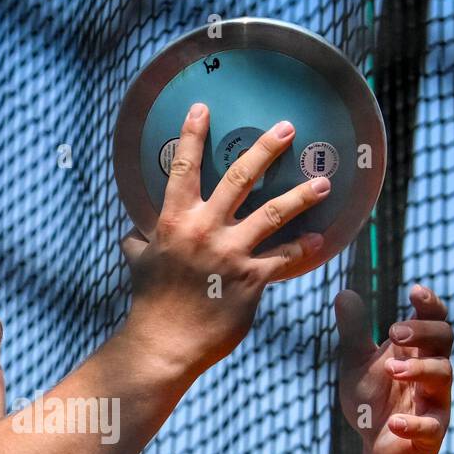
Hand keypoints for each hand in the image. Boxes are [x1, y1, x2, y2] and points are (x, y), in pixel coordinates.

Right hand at [119, 102, 329, 376]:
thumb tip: (132, 234)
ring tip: (322, 182)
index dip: (193, 135)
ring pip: (273, 213)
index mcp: (174, 222)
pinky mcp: (251, 280)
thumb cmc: (150, 305)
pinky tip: (318, 240)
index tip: (203, 108)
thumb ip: (139, 243)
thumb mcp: (138, 265)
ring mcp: (230, 254)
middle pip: (239, 178)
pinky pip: (283, 258)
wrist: (164, 345)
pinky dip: (302, 249)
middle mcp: (204, 230)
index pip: (184, 169)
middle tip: (286, 128)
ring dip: (301, 194)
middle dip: (264, 149)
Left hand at [334, 284, 452, 453]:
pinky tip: (394, 423)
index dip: (430, 304)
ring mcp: (435, 403)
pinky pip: (430, 427)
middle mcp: (433, 372)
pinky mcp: (431, 435)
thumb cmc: (374, 402)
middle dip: (423, 331)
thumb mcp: (357, 364)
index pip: (434, 319)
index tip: (414, 291)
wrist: (378, 450)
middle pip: (444, 340)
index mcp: (418, 352)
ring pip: (442, 377)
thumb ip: (354, 332)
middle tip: (393, 332)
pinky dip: (413, 424)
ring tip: (390, 369)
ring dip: (418, 369)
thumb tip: (344, 292)